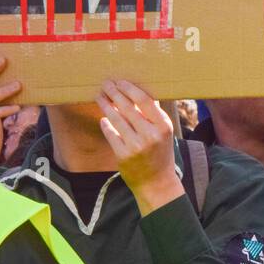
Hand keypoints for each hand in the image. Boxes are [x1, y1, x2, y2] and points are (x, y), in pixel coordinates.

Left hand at [96, 79, 183, 214]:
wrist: (156, 182)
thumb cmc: (160, 152)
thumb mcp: (163, 132)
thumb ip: (153, 114)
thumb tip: (139, 90)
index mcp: (163, 125)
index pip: (144, 100)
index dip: (130, 88)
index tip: (120, 81)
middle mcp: (150, 134)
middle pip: (128, 107)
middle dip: (114, 93)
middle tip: (106, 84)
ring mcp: (136, 145)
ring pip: (116, 119)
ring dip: (106, 105)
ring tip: (100, 97)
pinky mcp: (123, 155)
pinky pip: (110, 133)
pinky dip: (106, 124)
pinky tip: (104, 118)